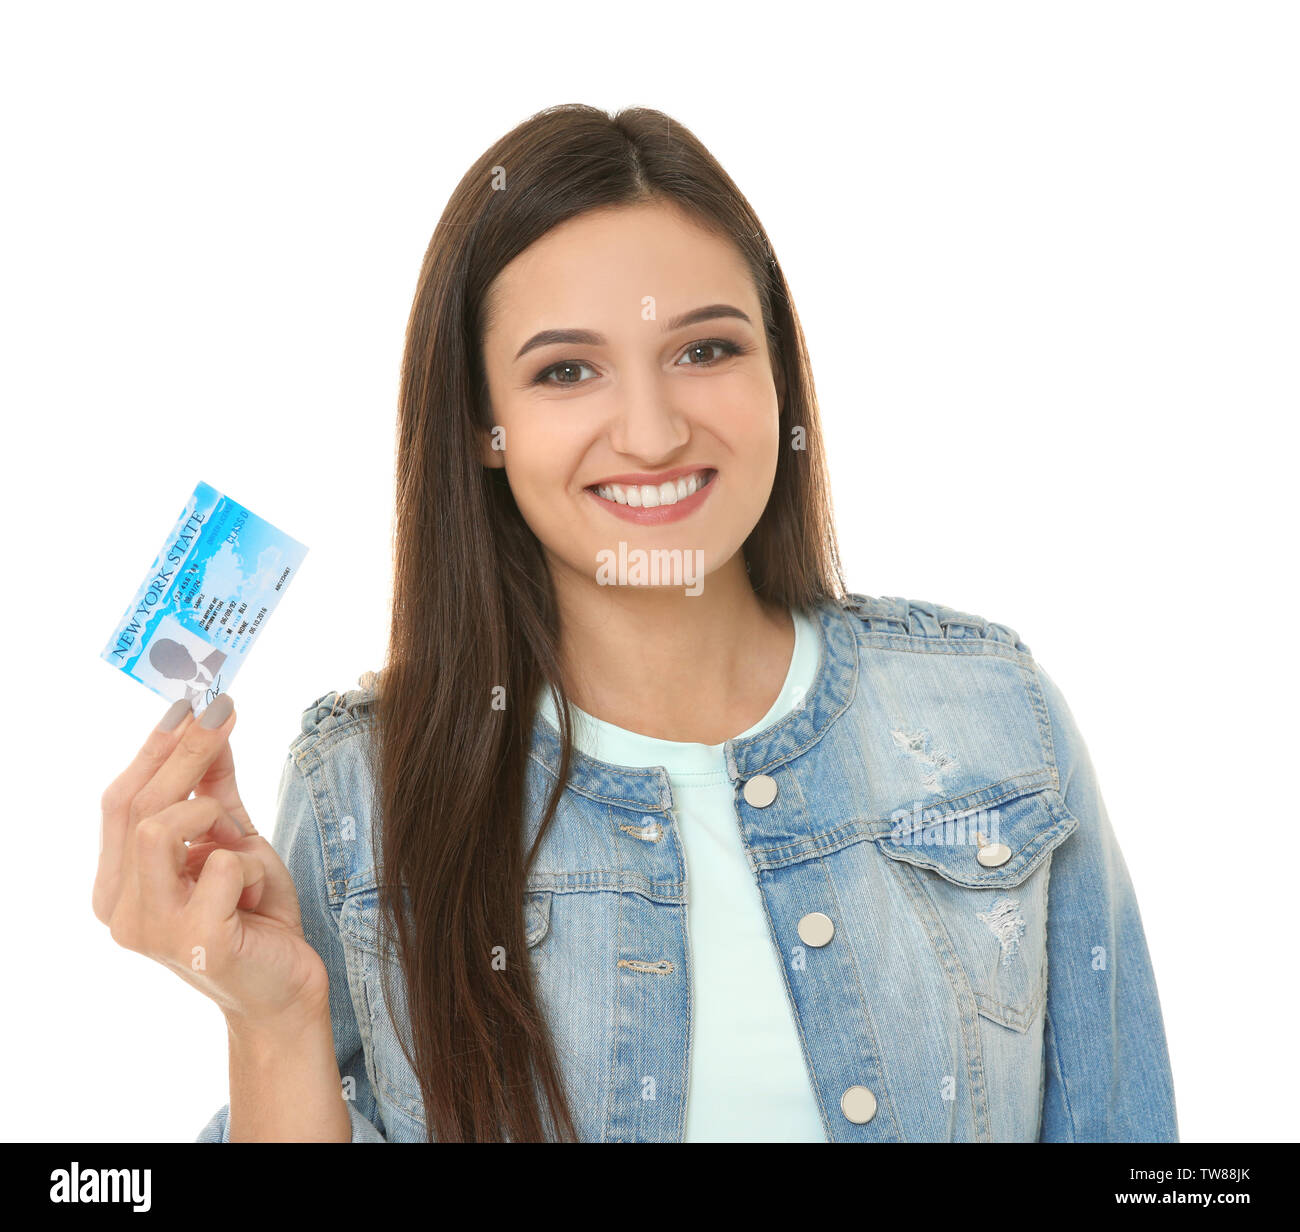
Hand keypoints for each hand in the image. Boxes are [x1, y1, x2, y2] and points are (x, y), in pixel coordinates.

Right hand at [94, 695, 330, 1027]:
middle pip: (138, 805)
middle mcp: (120, 910)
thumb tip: (208, 720)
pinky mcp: (195, 941)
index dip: (154, 747)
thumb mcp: (232, 839)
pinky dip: (250, 865)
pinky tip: (256, 893)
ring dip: (213, 818)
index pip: (119, 801)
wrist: (286, 987)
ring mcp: (151, 930)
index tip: (190, 702)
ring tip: (241, 842)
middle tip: (224, 712)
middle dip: (187, 750)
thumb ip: (212, 787)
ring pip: (158, 829)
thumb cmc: (254, 915)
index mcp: (118, 885)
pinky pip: (220, 866)